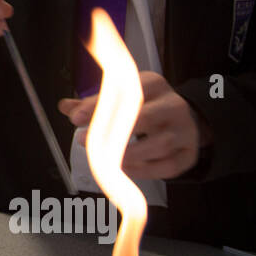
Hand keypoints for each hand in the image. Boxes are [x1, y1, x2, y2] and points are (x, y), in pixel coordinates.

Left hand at [58, 71, 210, 179]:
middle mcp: (174, 105)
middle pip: (147, 118)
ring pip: (158, 144)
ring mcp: (185, 130)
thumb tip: (66, 107)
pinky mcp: (189, 153)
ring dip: (128, 155)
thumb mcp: (125, 97)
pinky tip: (125, 169)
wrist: (187, 120)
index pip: (127, 92)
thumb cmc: (149, 107)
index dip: (101, 105)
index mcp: (155, 85)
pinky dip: (144, 171)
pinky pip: (167, 166)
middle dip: (113, 132)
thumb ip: (96, 103)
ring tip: (105, 160)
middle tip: (84, 140)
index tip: (75, 117)